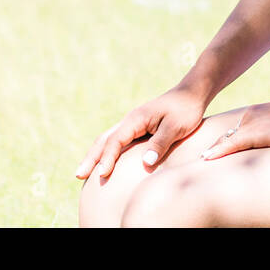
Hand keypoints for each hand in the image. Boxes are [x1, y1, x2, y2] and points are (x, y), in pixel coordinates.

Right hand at [75, 85, 209, 179]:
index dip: (107, 158)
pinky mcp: (138, 128)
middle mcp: (130, 121)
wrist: (192, 94)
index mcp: (136, 119)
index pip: (115, 141)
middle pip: (104, 140)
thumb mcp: (176, 127)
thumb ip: (160, 143)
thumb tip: (146, 163)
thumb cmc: (186, 110)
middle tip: (78, 175)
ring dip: (95, 155)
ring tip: (84, 172)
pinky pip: (117, 141)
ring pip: (108, 139)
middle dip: (91, 157)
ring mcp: (133, 124)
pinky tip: (105, 162)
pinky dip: (106, 151)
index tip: (102, 174)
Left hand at [199, 97, 269, 159]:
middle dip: (212, 146)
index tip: (208, 148)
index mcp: (253, 112)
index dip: (220, 140)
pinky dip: (218, 151)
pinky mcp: (256, 134)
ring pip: (225, 140)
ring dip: (212, 151)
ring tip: (198, 159)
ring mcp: (251, 124)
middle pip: (225, 134)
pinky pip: (232, 144)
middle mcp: (248, 116)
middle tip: (197, 155)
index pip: (232, 129)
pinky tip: (207, 157)